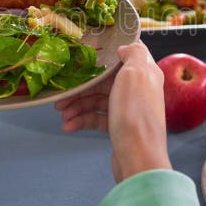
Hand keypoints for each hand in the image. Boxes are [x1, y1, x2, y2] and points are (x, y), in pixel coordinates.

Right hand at [54, 41, 171, 181]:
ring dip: (77, 106)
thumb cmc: (136, 114)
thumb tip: (124, 46)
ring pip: (97, 100)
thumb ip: (133, 53)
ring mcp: (128, 109)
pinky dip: (82, 120)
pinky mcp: (119, 127)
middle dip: (81, 87)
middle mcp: (137, 89)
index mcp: (144, 72)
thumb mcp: (136, 74)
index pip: (123, 55)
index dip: (103, 55)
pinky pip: (97, 119)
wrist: (139, 158)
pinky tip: (68, 126)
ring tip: (61, 114)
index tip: (82, 56)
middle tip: (61, 95)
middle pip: (103, 81)